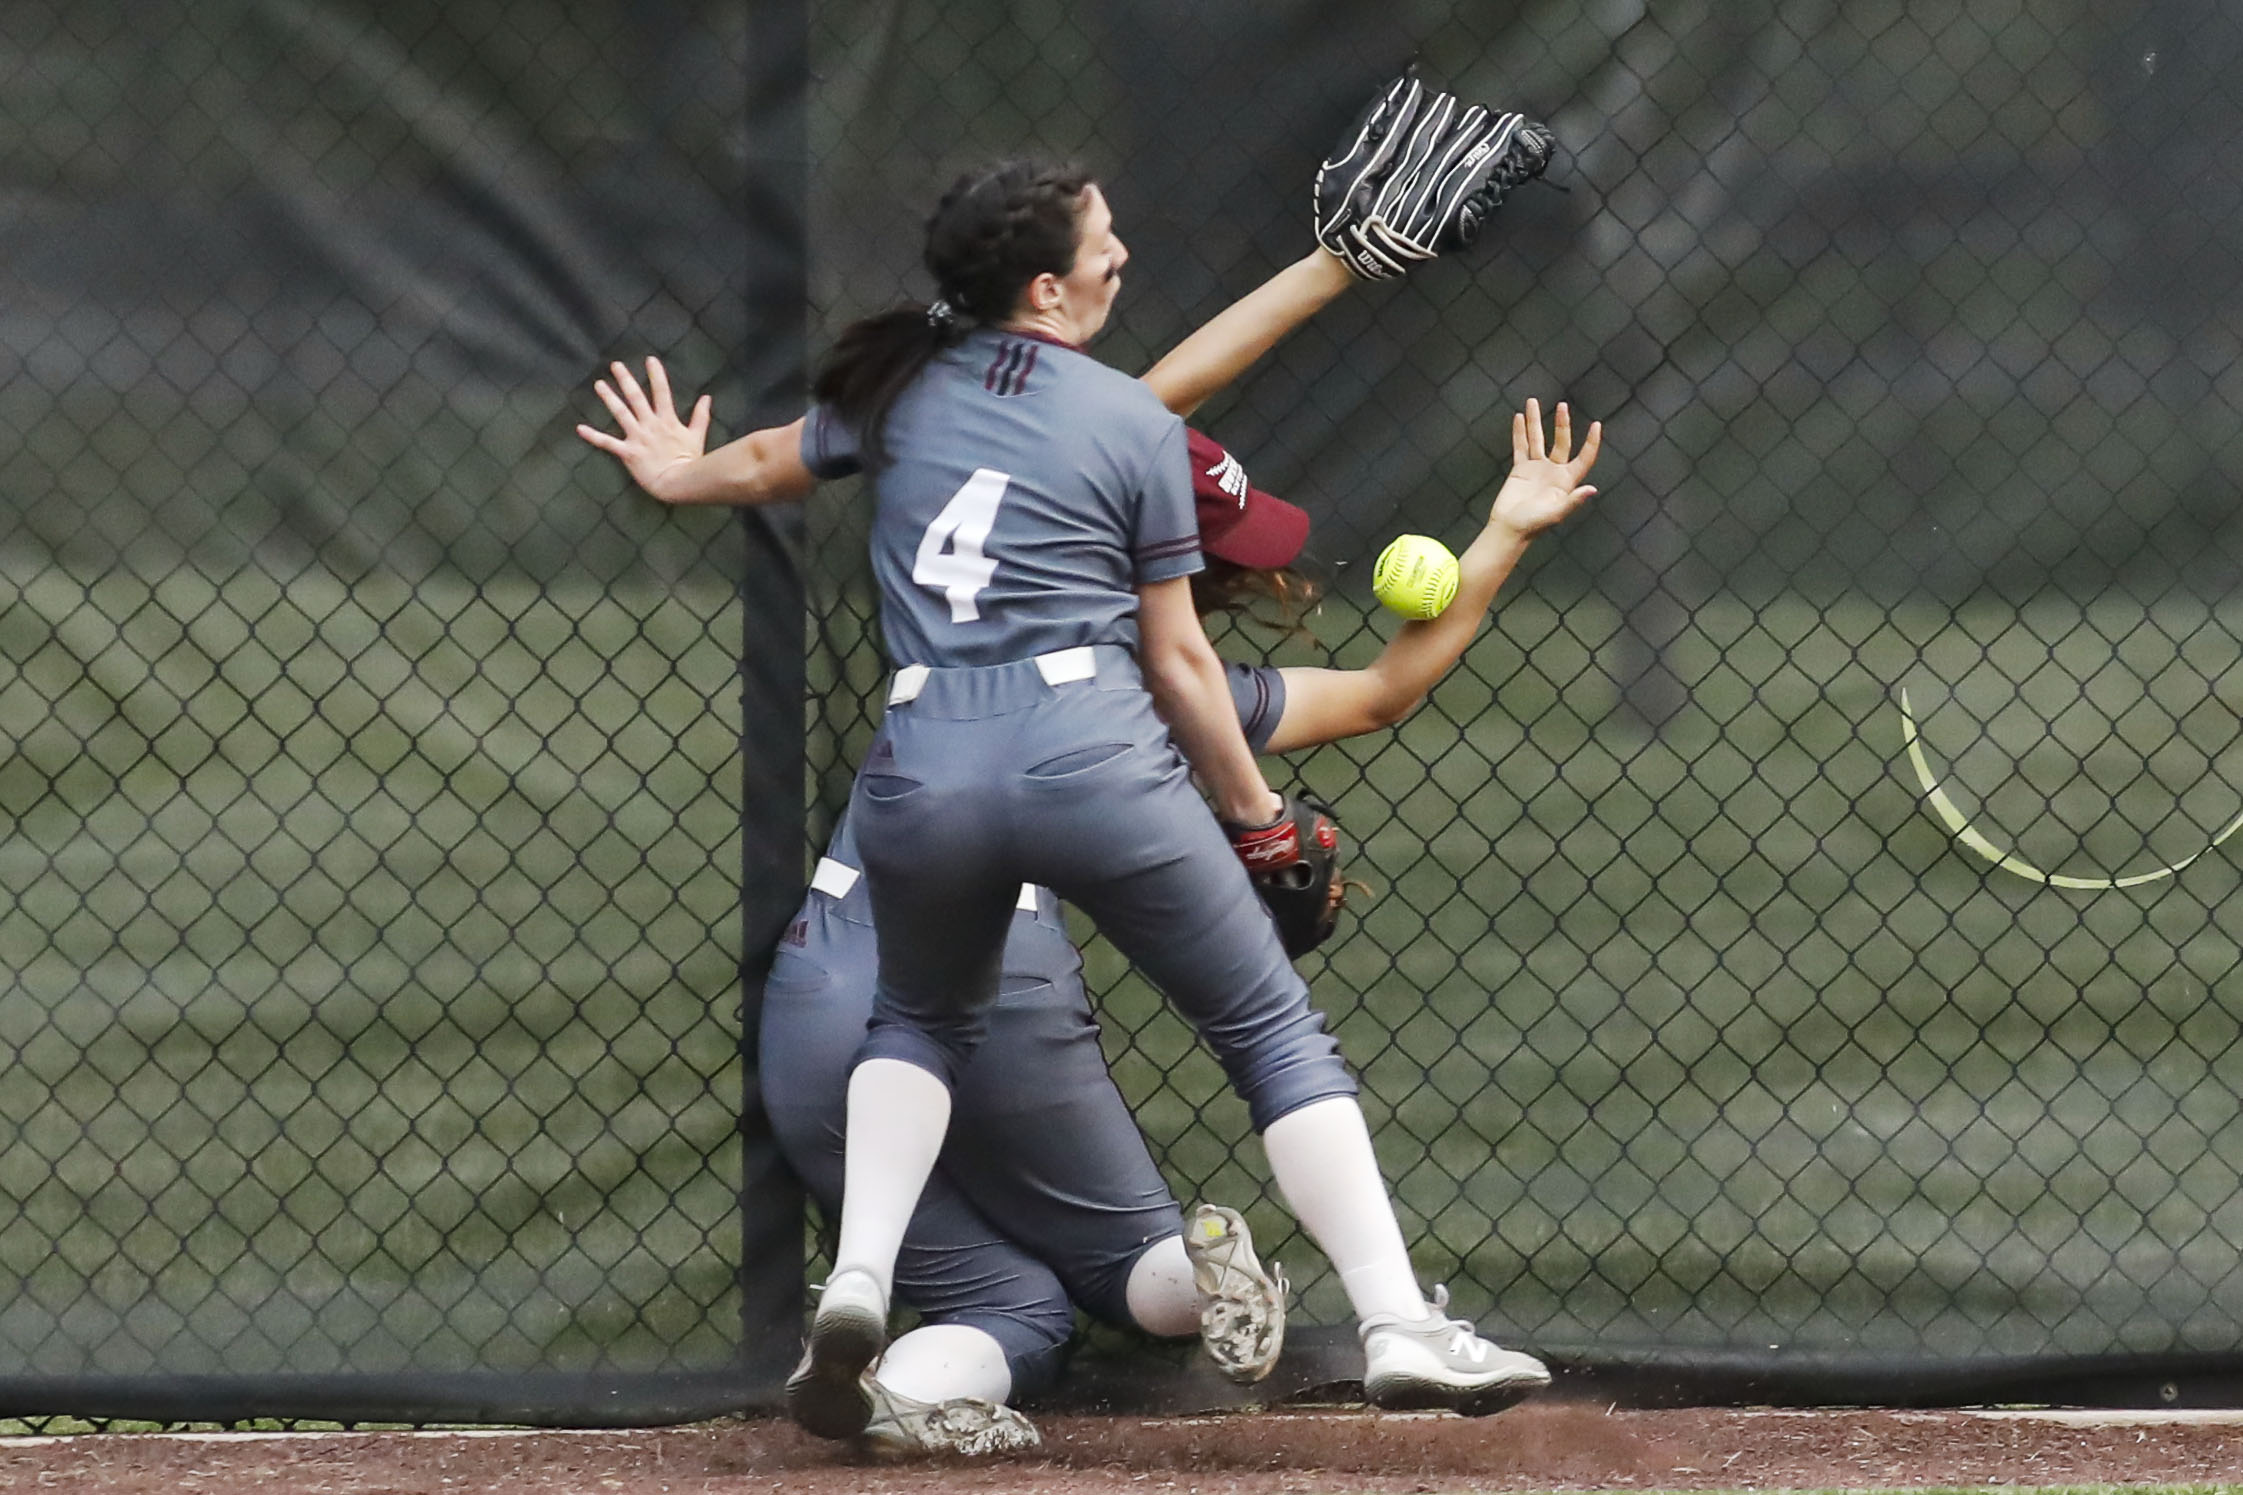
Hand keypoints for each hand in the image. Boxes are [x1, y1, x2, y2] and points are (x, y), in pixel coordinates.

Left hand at [575, 357, 712, 502]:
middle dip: (626, 380)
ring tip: (599, 384)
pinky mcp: (628, 453)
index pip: (662, 392)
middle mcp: (650, 425)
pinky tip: (580, 428)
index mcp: (667, 421)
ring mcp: (638, 438)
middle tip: (615, 365)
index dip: (656, 375)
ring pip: (621, 413)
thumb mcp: (697, 436)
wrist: (679, 483)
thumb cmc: (689, 462)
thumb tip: (707, 397)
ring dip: (609, 398)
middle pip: (636, 398)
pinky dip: (593, 436)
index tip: (650, 360)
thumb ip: (700, 416)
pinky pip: (608, 443)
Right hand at [1487, 398, 1600, 539]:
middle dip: (1561, 423)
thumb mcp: (1556, 514)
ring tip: (1532, 402)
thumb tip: (1592, 489)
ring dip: (1535, 421)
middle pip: (1561, 442)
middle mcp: (1553, 471)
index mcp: (1566, 481)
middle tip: (1562, 406)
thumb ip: (1573, 501)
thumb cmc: (1534, 525)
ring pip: (1537, 439)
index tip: (1596, 425)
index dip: (1591, 442)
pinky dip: (1519, 433)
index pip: (1583, 457)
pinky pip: (1521, 446)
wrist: (1509, 529)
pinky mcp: (1520, 469)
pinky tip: (1519, 418)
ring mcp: (1537, 468)